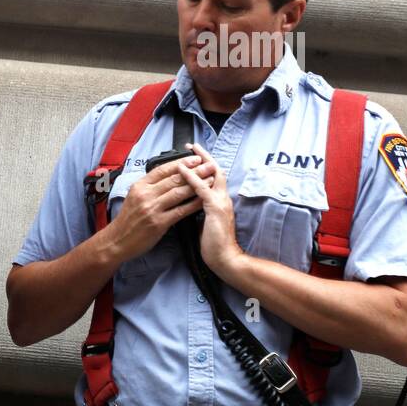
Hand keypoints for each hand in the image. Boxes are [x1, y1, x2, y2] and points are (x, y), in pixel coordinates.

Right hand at [104, 155, 215, 261]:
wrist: (117, 240)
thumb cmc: (127, 219)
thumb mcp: (133, 197)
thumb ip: (149, 186)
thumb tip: (167, 175)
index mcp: (139, 186)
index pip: (162, 169)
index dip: (181, 163)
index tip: (195, 159)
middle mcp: (145, 195)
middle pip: (174, 179)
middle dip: (195, 171)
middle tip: (209, 165)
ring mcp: (152, 209)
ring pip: (179, 193)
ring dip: (197, 185)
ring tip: (210, 180)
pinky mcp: (159, 223)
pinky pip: (181, 211)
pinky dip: (193, 204)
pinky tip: (203, 200)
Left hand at [177, 143, 245, 279]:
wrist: (225, 259)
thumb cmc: (214, 244)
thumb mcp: (207, 222)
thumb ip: (202, 209)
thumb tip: (191, 203)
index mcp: (220, 201)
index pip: (213, 177)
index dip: (204, 166)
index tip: (194, 156)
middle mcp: (222, 198)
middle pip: (215, 170)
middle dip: (203, 157)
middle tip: (193, 146)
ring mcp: (220, 202)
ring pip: (210, 176)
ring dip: (198, 162)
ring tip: (188, 151)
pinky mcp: (215, 208)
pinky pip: (201, 189)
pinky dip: (190, 178)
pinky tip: (181, 170)